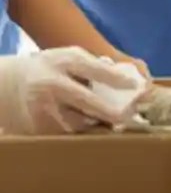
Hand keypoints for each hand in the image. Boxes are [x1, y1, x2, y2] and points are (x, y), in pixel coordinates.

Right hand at [0, 47, 145, 134]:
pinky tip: (94, 129)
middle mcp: (52, 85)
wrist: (7, 84)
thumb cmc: (49, 68)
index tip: (136, 86)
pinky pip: (69, 135)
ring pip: (81, 124)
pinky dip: (84, 133)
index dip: (117, 79)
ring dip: (100, 125)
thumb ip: (96, 65)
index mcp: (63, 62)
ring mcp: (43, 109)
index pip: (94, 69)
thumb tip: (131, 81)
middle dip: (112, 111)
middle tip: (130, 116)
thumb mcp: (69, 56)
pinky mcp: (39, 129)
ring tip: (115, 123)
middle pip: (88, 102)